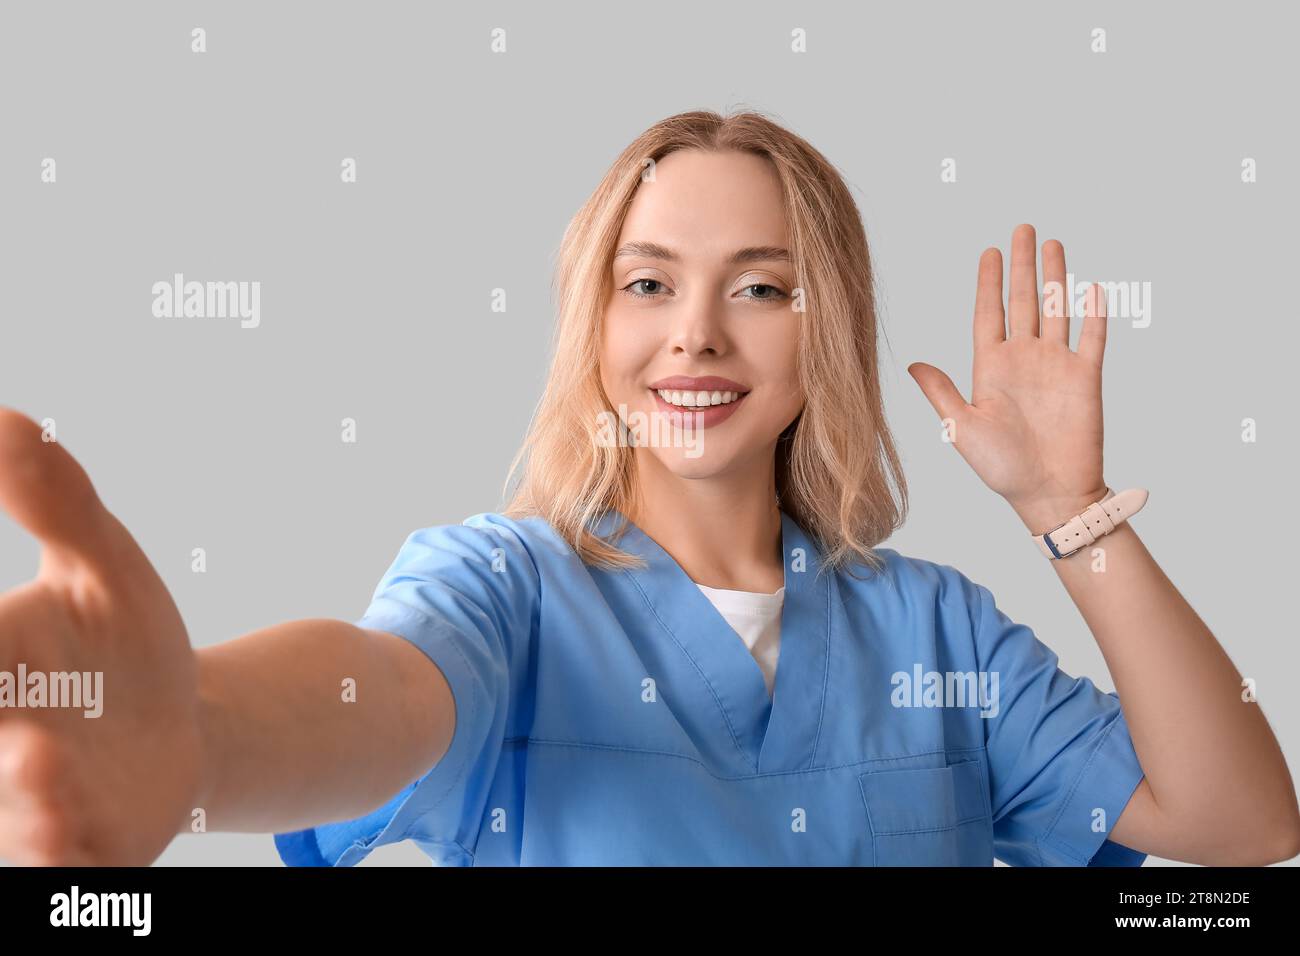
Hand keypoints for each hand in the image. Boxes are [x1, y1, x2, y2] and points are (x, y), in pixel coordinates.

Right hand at [0, 409, 199, 863]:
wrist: (184, 722)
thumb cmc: (120, 643)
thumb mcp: (101, 564)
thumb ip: (55, 501)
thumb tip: (8, 417)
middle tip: (20, 727)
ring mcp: (34, 806)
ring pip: (14, 820)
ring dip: (24, 803)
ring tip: (39, 759)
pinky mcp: (87, 850)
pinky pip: (67, 867)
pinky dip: (66, 859)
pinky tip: (77, 847)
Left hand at [908, 224, 1109, 534]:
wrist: (1047, 494)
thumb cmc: (1001, 468)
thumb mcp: (962, 429)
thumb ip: (942, 393)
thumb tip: (913, 364)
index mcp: (991, 368)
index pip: (989, 314)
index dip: (989, 282)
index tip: (989, 251)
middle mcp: (1024, 360)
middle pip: (1022, 301)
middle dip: (1022, 265)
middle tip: (1023, 228)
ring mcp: (1056, 366)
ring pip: (1056, 310)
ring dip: (1055, 277)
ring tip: (1053, 243)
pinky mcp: (1086, 379)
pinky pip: (1092, 339)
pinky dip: (1093, 314)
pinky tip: (1091, 288)